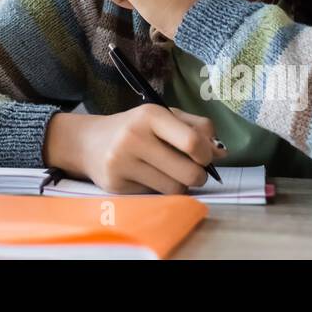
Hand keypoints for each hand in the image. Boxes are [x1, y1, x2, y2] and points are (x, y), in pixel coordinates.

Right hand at [44, 105, 227, 194]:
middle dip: (198, 176)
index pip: (192, 142)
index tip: (204, 157)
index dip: (206, 155)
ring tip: (169, 174)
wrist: (89, 142)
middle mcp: (134, 137)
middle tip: (193, 171)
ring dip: (179, 185)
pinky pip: (155, 196)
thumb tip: (221, 153)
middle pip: (188, 173)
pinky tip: (147, 178)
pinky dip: (159, 190)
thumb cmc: (135, 128)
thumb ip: (196, 129)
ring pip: (174, 189)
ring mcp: (123, 163)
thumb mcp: (164, 118)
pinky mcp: (117, 185)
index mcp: (150, 115)